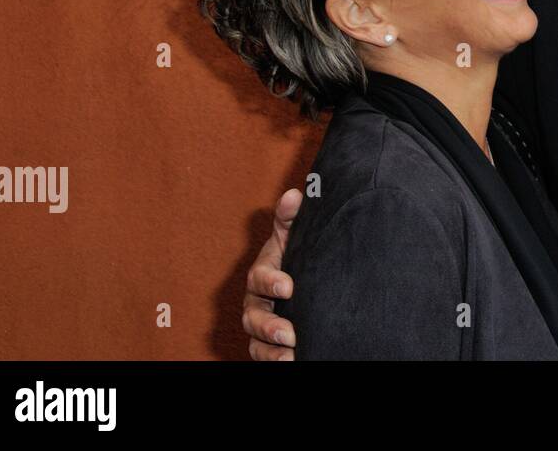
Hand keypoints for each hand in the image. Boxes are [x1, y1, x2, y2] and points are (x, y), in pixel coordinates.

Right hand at [242, 188, 301, 359]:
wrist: (304, 279)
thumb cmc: (297, 253)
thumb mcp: (295, 235)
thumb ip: (291, 217)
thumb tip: (295, 194)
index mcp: (262, 273)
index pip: (259, 277)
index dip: (271, 281)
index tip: (288, 286)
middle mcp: (256, 301)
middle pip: (253, 316)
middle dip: (269, 326)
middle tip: (289, 333)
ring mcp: (260, 324)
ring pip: (256, 341)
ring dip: (271, 350)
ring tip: (290, 355)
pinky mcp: (266, 343)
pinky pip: (264, 356)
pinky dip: (274, 360)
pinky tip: (292, 362)